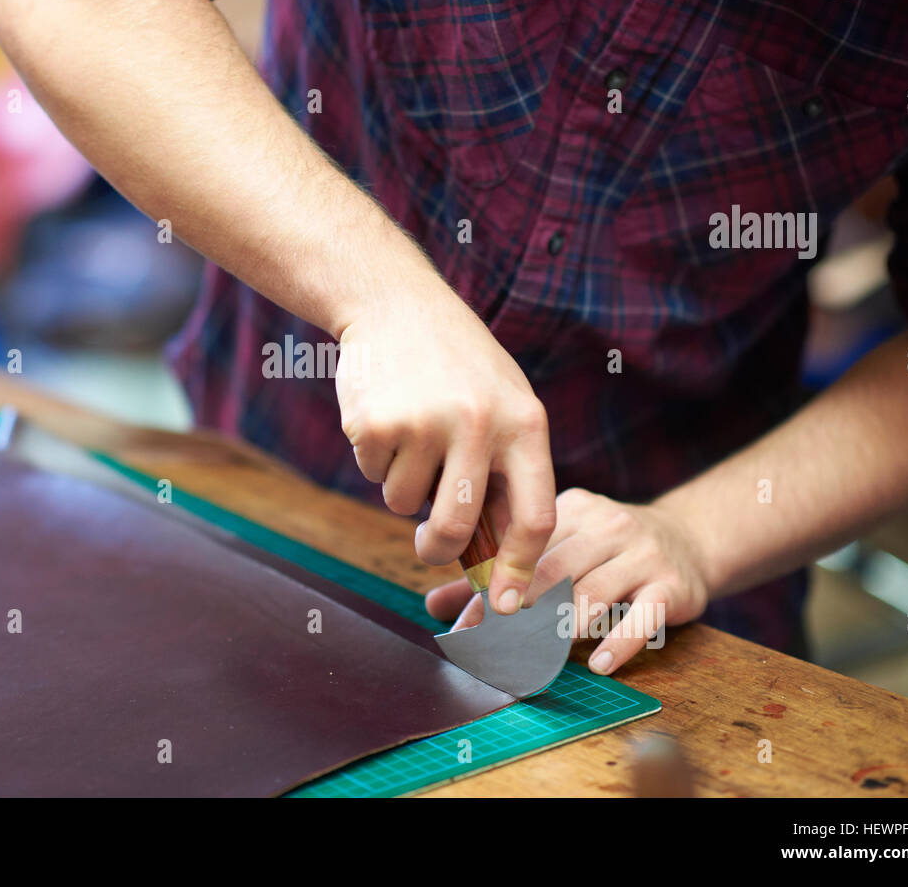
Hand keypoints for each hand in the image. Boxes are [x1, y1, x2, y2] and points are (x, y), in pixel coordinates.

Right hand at [336, 288, 556, 613]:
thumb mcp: (503, 404)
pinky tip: (387, 415)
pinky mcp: (375, 423)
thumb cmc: (459, 366)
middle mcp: (477, 424)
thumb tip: (496, 559)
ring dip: (401, 485)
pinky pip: (372, 476)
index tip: (507, 604)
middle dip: (437, 551)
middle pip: (456, 526)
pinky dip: (374, 459)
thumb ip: (506, 471)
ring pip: (404, 504)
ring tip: (411, 432)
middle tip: (427, 550)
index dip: (521, 568)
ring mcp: (424, 423)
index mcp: (524, 423)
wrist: (396, 303)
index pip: (534, 516)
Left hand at [424, 488, 711, 673]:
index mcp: (570, 510)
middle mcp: (606, 526)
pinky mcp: (673, 585)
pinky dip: (620, 642)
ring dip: (562, 627)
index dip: (491, 587)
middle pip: (555, 570)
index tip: (465, 625)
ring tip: (537, 655)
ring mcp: (642, 554)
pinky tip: (597, 664)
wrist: (690, 538)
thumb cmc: (607, 549)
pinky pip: (645, 616)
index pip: (524, 549)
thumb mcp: (559, 548)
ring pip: (595, 592)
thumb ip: (499, 574)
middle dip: (519, 611)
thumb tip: (434, 604)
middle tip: (492, 645)